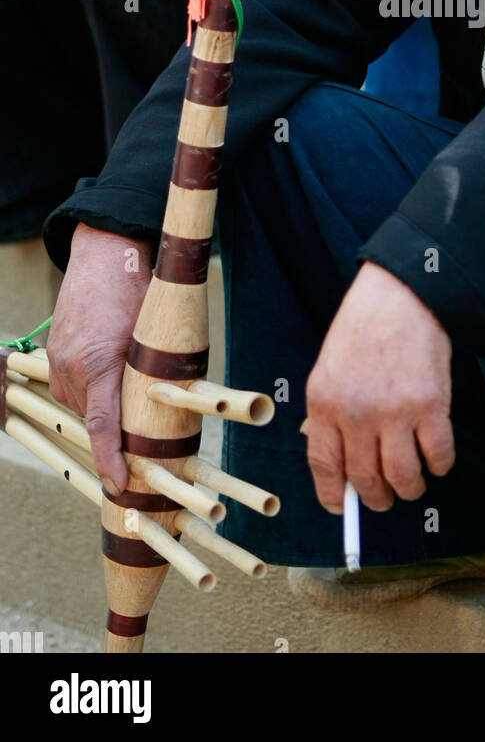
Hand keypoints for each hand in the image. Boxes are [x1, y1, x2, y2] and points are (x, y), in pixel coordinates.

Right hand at [47, 223, 151, 492]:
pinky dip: (90, 392)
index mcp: (100, 363)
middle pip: (94, 420)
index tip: (118, 484)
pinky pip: (72, 387)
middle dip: (115, 436)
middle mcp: (72, 367)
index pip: (102, 425)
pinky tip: (109, 376)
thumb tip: (175, 409)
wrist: (103, 256)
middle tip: (142, 445)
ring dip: (103, 409)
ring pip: (82, 405)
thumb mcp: (153, 335)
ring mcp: (58, 361)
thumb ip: (154, 374)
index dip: (110, 459)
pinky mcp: (53, 355)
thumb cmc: (136, 290)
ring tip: (127, 390)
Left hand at [305, 262, 454, 513]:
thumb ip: (334, 413)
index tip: (342, 509)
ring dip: (410, 489)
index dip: (334, 495)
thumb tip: (346, 465)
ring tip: (413, 484)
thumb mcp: (331, 368)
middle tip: (385, 498)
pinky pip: (438, 456)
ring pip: (403, 478)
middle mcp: (356, 412)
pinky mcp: (431, 406)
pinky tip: (437, 458)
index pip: (324, 466)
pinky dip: (440, 466)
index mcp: (324, 402)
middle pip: (365, 479)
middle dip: (376, 499)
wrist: (402, 293)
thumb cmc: (365, 328)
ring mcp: (395, 411)